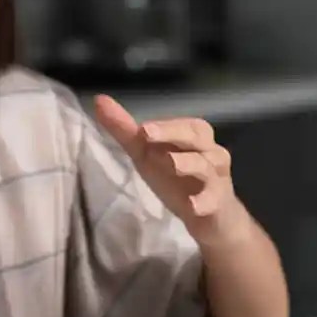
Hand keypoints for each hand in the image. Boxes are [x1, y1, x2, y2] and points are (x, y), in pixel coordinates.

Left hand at [94, 95, 252, 247]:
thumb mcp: (148, 155)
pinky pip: (213, 200)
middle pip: (196, 138)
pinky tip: (192, 206)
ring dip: (188, 164)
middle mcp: (210, 151)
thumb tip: (99, 100)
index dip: (164, 126)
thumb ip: (125, 130)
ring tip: (171, 164)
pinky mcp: (217, 203)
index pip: (183, 125)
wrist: (211, 216)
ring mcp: (216, 177)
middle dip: (173, 135)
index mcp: (195, 136)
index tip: (142, 129)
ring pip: (205, 166)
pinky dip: (204, 201)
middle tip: (147, 136)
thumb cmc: (178, 179)